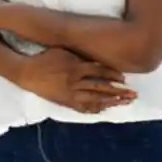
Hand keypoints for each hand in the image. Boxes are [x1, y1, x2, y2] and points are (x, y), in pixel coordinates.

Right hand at [16, 49, 135, 113]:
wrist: (28, 73)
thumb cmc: (45, 59)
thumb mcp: (63, 52)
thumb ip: (80, 56)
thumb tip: (95, 58)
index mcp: (76, 66)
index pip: (100, 71)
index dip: (114, 75)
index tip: (124, 79)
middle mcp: (75, 81)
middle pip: (101, 87)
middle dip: (119, 91)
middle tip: (133, 94)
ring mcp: (71, 93)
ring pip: (95, 99)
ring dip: (111, 101)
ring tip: (124, 103)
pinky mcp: (66, 101)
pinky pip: (83, 107)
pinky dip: (95, 108)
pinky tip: (105, 109)